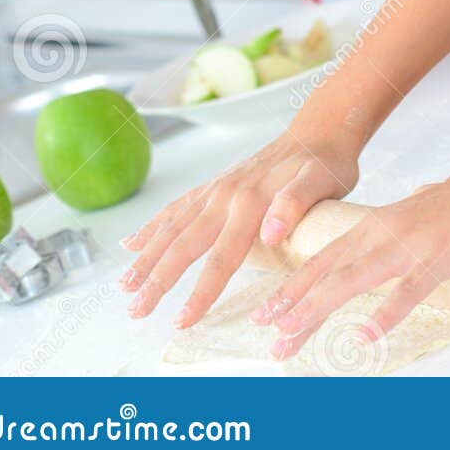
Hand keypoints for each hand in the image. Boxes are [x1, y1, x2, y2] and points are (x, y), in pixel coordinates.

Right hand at [120, 132, 359, 327]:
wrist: (320, 128)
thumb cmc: (325, 162)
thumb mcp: (322, 182)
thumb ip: (296, 204)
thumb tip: (271, 233)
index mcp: (250, 201)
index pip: (222, 257)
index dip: (201, 291)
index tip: (182, 321)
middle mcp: (226, 194)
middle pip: (185, 244)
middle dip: (158, 279)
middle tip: (135, 311)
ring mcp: (218, 187)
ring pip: (173, 226)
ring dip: (147, 256)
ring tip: (125, 285)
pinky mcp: (216, 184)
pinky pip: (178, 207)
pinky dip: (154, 225)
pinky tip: (133, 241)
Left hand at [247, 166, 449, 359]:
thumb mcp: (422, 214)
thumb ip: (404, 229)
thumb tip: (399, 239)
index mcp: (378, 223)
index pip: (324, 257)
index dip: (294, 284)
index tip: (268, 311)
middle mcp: (384, 232)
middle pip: (327, 271)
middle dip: (292, 303)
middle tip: (265, 331)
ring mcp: (410, 245)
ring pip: (351, 281)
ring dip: (316, 310)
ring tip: (290, 337)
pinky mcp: (439, 258)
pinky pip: (406, 292)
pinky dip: (383, 315)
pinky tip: (364, 337)